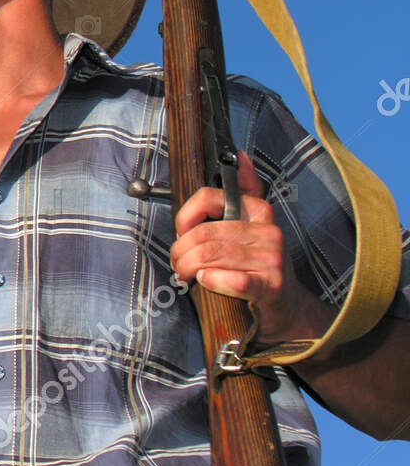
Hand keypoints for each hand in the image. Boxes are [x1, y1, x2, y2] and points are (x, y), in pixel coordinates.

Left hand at [169, 151, 329, 342]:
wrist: (286, 310)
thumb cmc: (258, 268)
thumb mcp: (250, 226)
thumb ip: (243, 192)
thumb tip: (239, 156)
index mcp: (257, 212)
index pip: (209, 198)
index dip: (185, 216)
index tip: (181, 232)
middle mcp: (268, 231)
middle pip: (203, 234)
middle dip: (181, 252)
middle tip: (178, 264)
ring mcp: (271, 258)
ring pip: (210, 256)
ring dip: (189, 269)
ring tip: (186, 276)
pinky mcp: (270, 285)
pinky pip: (231, 280)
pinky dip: (211, 283)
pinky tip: (208, 284)